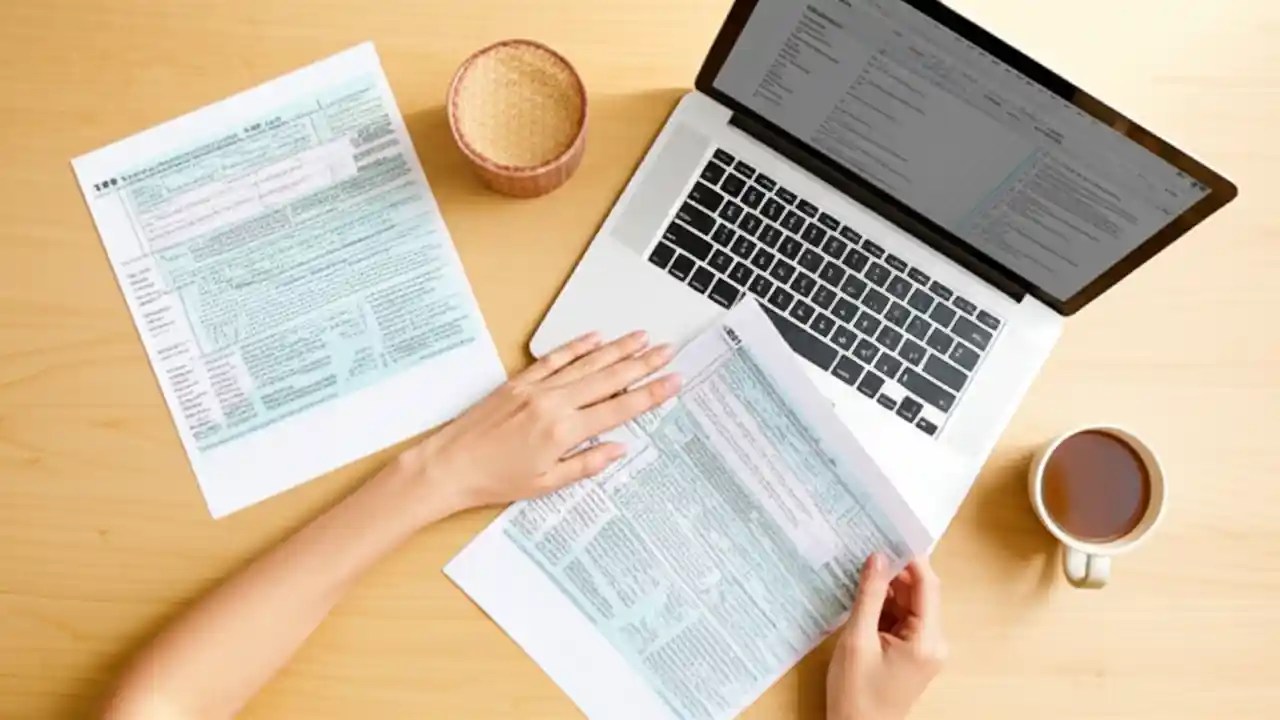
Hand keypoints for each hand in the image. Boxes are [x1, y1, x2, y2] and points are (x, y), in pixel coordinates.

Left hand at [387, 330, 679, 523]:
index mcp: (565, 432)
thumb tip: (619, 448)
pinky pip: (555, 359)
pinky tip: (596, 338)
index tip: (673, 381)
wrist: (449, 466)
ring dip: (617, 349)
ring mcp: (536, 389)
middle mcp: (554, 404)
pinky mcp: (519, 382)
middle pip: (609, 379)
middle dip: (642, 363)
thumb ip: (587, 463)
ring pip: (586, 363)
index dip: (651, 394)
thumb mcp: (547, 484)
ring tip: (642, 338)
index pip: (620, 409)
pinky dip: (577, 347)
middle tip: (668, 351)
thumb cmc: (494, 480)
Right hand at [827, 554, 946, 719]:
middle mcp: (934, 642)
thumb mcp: (857, 640)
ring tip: (858, 569)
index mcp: (927, 640)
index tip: (887, 533)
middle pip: (919, 593)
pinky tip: (862, 595)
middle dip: (894, 571)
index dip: (910, 558)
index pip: (927, 585)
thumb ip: (868, 596)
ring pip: (909, 604)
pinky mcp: (912, 652)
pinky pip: (902, 618)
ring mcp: (924, 648)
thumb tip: (876, 557)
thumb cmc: (856, 693)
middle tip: (865, 548)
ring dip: (886, 588)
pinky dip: (884, 606)